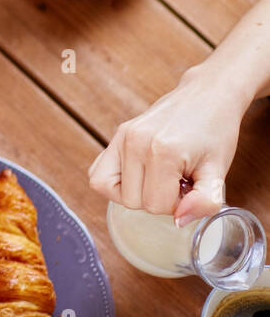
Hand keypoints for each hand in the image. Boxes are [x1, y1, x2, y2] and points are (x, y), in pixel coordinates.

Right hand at [88, 65, 242, 224]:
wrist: (207, 96)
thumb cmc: (216, 131)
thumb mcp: (219, 171)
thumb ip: (205, 201)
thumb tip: (178, 221)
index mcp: (163, 152)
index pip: (156, 205)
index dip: (177, 205)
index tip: (190, 188)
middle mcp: (135, 143)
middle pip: (133, 201)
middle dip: (157, 199)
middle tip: (177, 182)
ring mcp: (122, 137)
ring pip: (112, 191)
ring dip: (136, 192)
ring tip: (158, 178)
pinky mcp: (116, 135)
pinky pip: (97, 174)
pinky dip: (114, 183)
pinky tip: (139, 176)